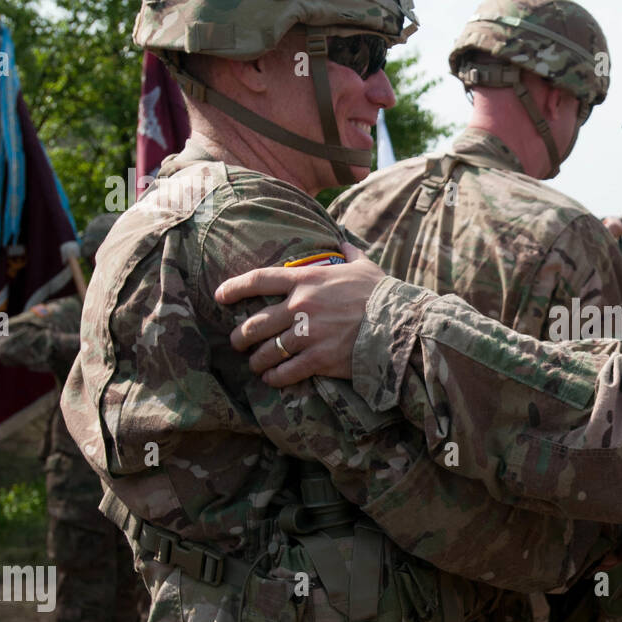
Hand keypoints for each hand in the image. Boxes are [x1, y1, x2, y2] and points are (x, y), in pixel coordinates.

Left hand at [213, 243, 385, 386]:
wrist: (401, 324)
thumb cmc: (382, 294)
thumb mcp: (365, 267)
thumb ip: (349, 254)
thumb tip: (343, 242)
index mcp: (307, 279)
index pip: (258, 280)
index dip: (234, 288)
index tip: (220, 297)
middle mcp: (301, 306)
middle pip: (255, 323)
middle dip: (241, 335)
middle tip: (238, 342)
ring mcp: (308, 334)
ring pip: (266, 351)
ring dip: (257, 361)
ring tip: (256, 365)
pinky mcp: (319, 359)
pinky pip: (286, 371)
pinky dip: (275, 377)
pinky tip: (273, 379)